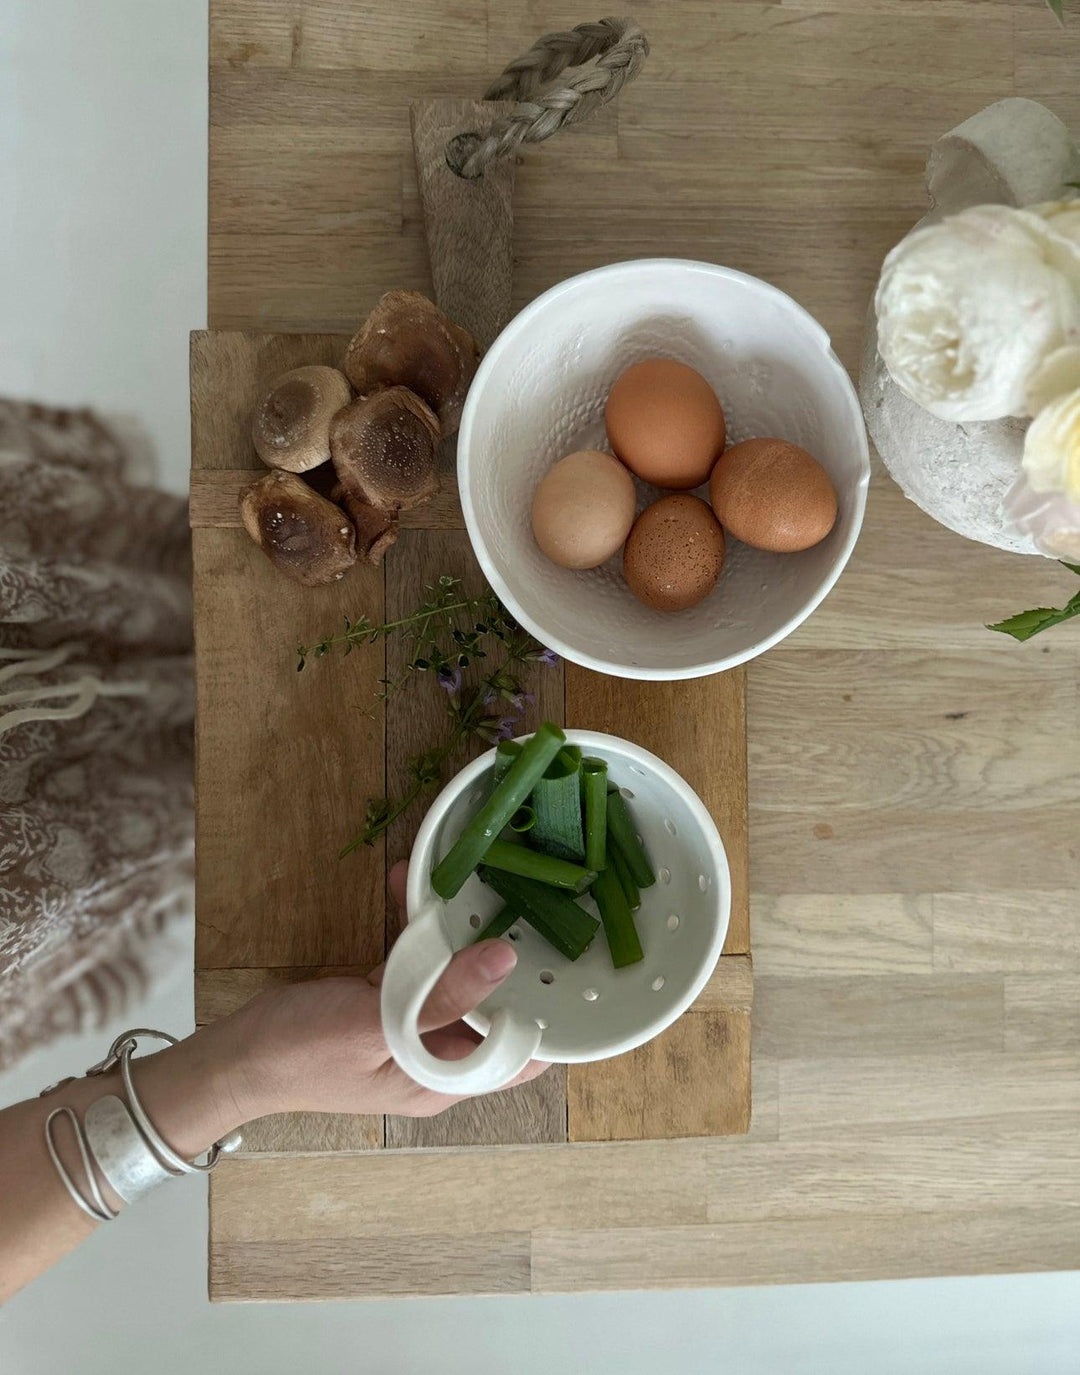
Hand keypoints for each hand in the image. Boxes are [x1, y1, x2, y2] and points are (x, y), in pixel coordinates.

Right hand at [217, 861, 547, 1121]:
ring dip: (454, 933)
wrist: (232, 1057)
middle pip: (490, 1009)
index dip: (546, 1014)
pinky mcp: (383, 1004)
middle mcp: (435, 1056)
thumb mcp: (375, 1023)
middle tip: (521, 899)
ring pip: (451, 978)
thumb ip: (441, 996)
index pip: (519, 1055)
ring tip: (464, 882)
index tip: (566, 961)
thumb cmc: (300, 1053)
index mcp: (443, 1078)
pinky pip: (412, 964)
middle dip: (501, 957)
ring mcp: (409, 1028)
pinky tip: (406, 886)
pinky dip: (412, 931)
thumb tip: (505, 960)